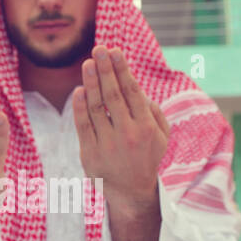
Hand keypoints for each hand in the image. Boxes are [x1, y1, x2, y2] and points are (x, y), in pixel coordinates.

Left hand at [72, 45, 170, 205]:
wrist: (132, 191)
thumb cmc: (146, 155)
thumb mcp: (161, 136)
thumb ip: (153, 111)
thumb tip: (136, 87)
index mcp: (146, 127)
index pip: (132, 92)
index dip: (122, 69)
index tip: (114, 51)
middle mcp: (128, 135)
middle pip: (113, 95)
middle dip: (105, 69)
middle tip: (98, 49)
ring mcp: (108, 145)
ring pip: (96, 108)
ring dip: (91, 82)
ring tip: (87, 64)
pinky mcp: (90, 154)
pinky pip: (83, 126)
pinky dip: (79, 107)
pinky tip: (79, 90)